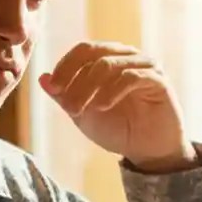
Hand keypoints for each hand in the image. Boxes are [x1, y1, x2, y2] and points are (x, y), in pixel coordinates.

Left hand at [40, 42, 197, 172]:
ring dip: (88, 87)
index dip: (64, 66)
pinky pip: (132, 77)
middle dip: (74, 77)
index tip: (52, 88)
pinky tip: (101, 107)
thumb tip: (42, 78)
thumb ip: (64, 96)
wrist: (148, 151)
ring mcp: (145, 66)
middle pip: (94, 52)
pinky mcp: (159, 81)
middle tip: (65, 103)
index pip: (83, 50)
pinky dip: (112, 91)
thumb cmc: (117, 130)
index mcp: (109, 58)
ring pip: (109, 63)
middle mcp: (128, 56)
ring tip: (78, 111)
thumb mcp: (83, 114)